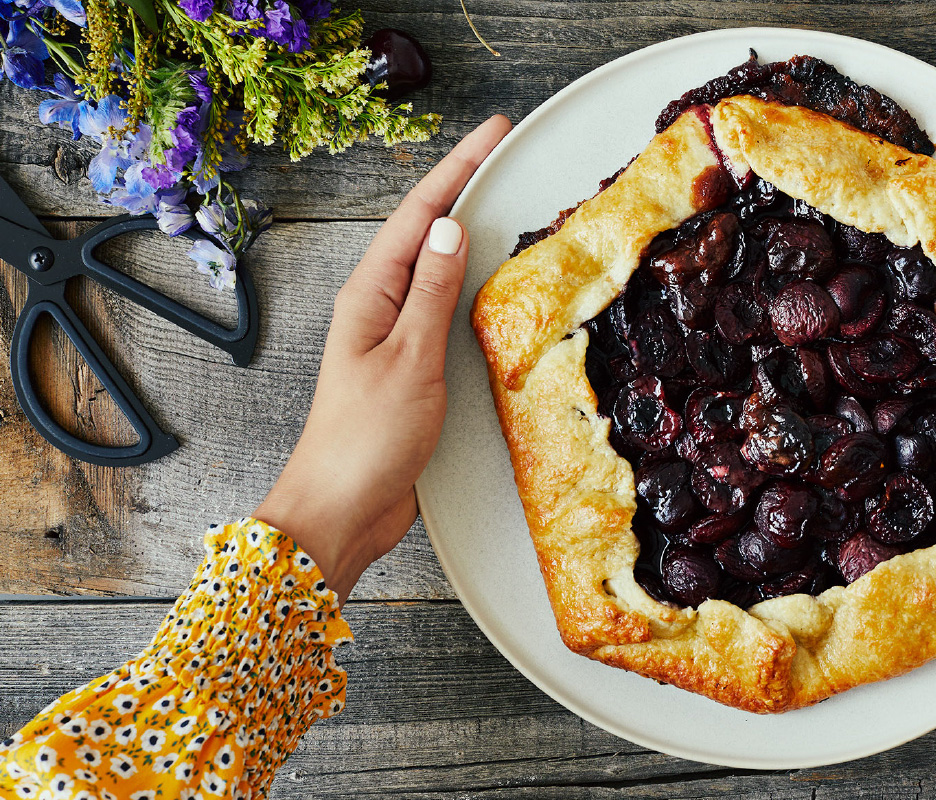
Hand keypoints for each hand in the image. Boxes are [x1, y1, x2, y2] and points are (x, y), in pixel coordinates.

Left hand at [255, 115, 512, 603]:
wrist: (341, 512)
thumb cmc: (365, 441)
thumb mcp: (408, 360)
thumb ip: (430, 294)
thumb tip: (449, 228)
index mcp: (369, 295)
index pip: (418, 215)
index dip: (458, 169)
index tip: (494, 133)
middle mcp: (378, 308)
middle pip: (425, 233)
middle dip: (465, 190)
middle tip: (507, 155)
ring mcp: (393, 338)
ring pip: (436, 271)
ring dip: (470, 237)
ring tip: (508, 205)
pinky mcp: (411, 369)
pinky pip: (444, 312)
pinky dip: (470, 288)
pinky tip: (495, 289)